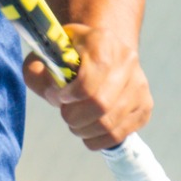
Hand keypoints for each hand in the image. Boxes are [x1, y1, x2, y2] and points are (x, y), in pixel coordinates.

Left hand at [23, 21, 152, 150]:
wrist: (103, 52)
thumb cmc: (68, 56)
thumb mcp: (46, 53)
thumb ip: (36, 70)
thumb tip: (50, 90)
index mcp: (101, 41)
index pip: (87, 80)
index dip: (67, 96)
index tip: (56, 96)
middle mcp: (126, 60)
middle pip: (99, 105)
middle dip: (73, 116)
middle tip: (64, 113)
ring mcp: (139, 84)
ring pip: (109, 124)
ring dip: (83, 130)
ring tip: (74, 121)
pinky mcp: (145, 106)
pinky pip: (119, 135)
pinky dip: (97, 139)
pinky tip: (87, 129)